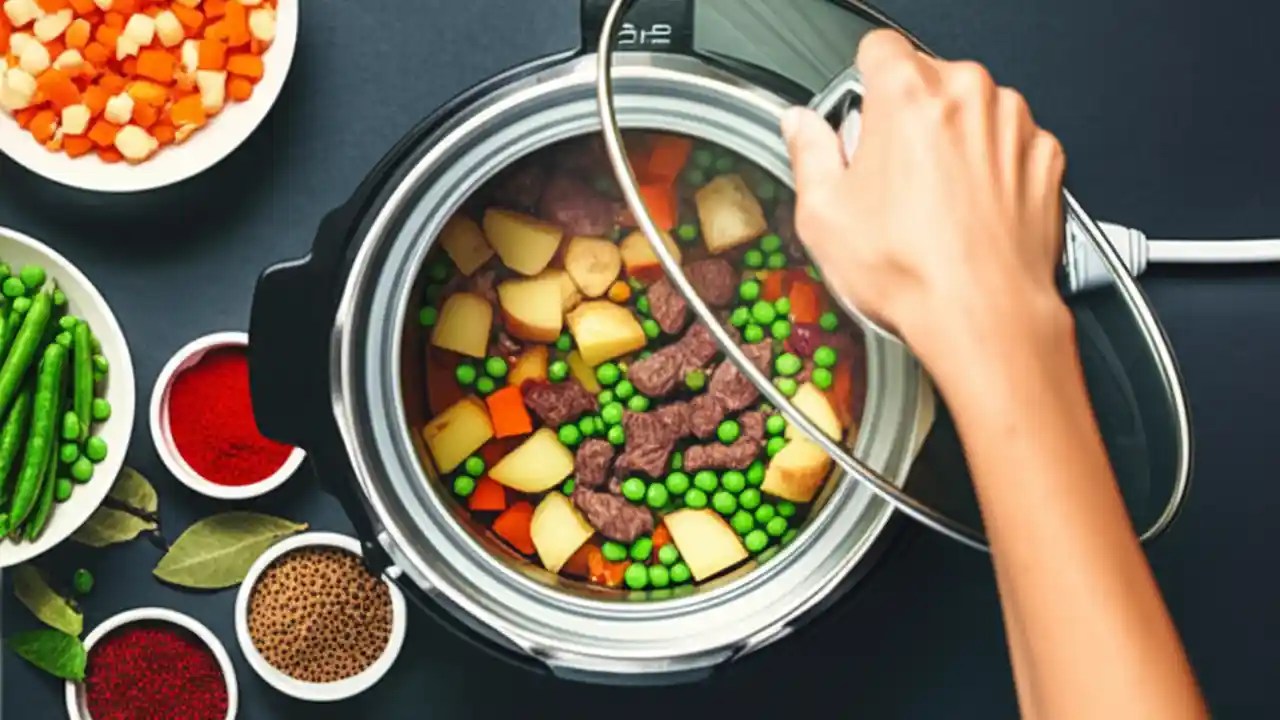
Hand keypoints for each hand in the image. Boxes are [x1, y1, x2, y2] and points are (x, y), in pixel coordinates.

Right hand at [783, 30, 1070, 381]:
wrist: (986, 316)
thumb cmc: (913, 272)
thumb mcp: (823, 215)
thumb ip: (808, 152)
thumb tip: (800, 126)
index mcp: (908, 95)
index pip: (879, 47)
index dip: (862, 83)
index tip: (859, 119)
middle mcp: (968, 95)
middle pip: (927, 78)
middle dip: (906, 116)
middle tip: (889, 177)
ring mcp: (1013, 123)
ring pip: (971, 108)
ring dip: (951, 138)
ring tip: (930, 203)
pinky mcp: (1045, 155)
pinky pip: (1008, 141)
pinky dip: (990, 164)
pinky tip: (967, 211)